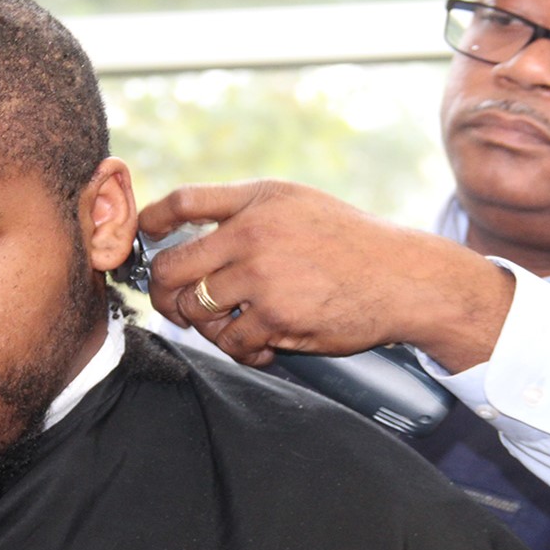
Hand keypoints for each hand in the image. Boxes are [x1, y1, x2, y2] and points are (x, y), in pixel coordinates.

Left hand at [137, 179, 513, 371]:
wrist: (404, 278)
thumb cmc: (353, 244)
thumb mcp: (300, 205)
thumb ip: (249, 213)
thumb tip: (190, 234)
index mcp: (258, 200)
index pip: (181, 202)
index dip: (150, 223)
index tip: (144, 240)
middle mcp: (253, 233)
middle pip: (171, 267)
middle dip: (164, 293)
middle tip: (176, 304)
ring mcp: (262, 276)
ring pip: (195, 310)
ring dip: (204, 326)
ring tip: (230, 327)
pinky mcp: (276, 317)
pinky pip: (231, 342)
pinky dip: (240, 350)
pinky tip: (261, 345)